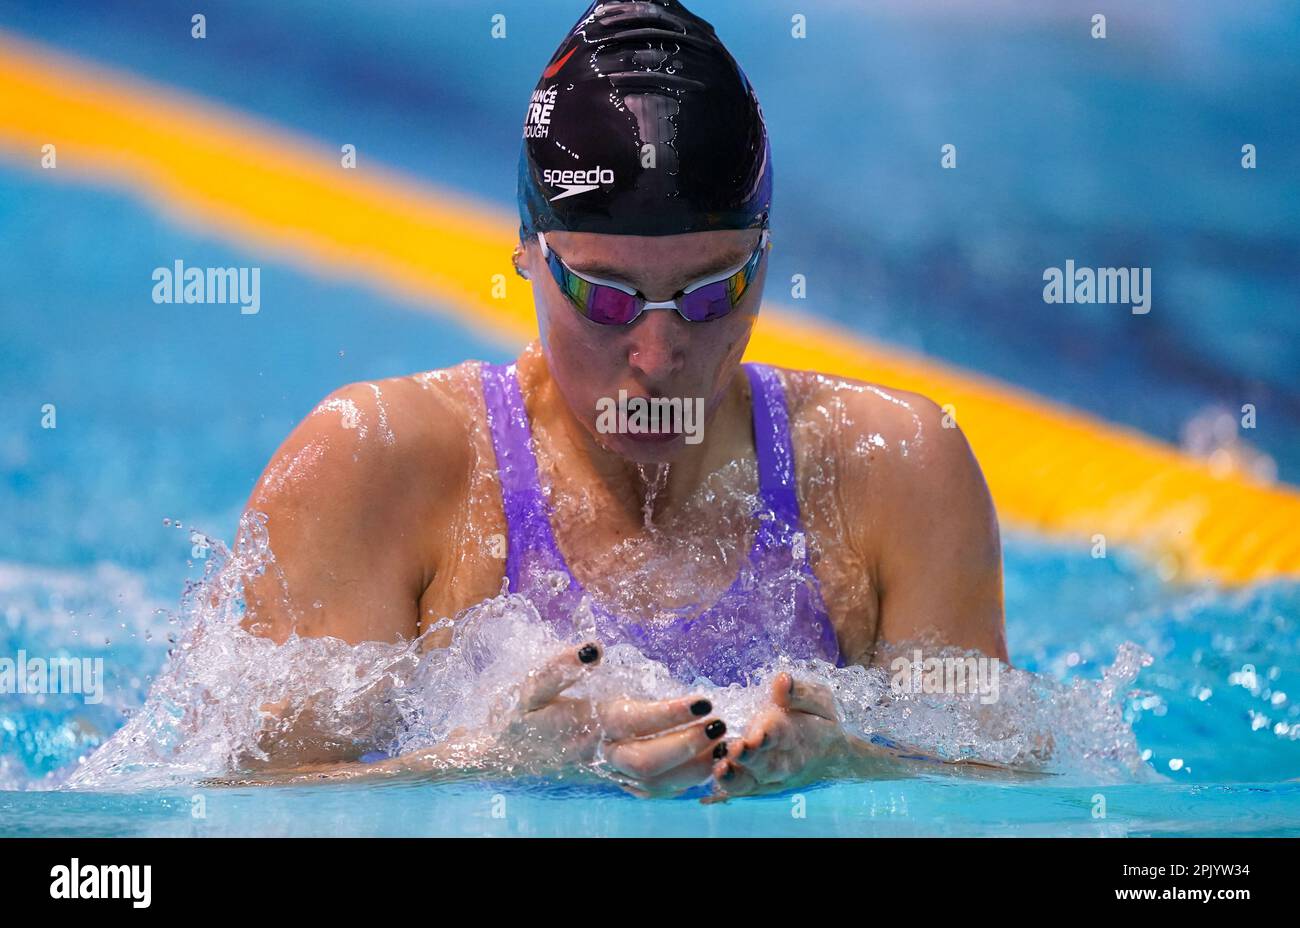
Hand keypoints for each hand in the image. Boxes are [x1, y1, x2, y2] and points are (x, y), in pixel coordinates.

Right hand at [499, 641, 727, 797]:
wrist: (500, 755)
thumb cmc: (518, 714)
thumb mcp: (529, 685)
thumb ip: (559, 667)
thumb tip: (594, 647)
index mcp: (585, 726)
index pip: (634, 721)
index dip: (670, 713)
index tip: (703, 699)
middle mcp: (599, 755)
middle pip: (650, 761)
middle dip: (690, 745)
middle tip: (721, 724)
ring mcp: (606, 773)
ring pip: (655, 783)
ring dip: (693, 768)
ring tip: (724, 744)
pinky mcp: (611, 782)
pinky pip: (650, 792)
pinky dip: (681, 783)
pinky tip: (706, 764)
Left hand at [707, 672, 845, 800]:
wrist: (832, 755)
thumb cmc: (821, 720)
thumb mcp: (820, 700)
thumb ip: (801, 692)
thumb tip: (783, 679)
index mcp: (799, 735)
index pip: (784, 734)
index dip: (770, 733)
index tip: (758, 733)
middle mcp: (785, 761)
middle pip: (768, 763)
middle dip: (751, 757)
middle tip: (734, 749)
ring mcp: (771, 778)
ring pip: (753, 781)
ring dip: (736, 777)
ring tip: (720, 769)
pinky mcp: (760, 786)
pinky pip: (743, 789)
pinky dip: (730, 786)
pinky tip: (713, 778)